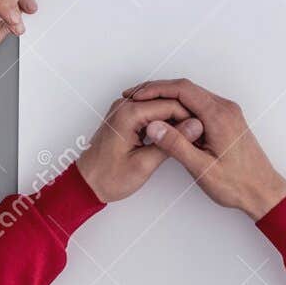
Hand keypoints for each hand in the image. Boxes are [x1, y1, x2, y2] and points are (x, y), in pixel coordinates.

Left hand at [76, 95, 205, 203]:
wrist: (85, 184)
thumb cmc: (108, 178)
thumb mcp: (144, 164)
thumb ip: (172, 143)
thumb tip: (195, 126)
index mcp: (129, 114)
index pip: (171, 105)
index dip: (190, 118)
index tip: (200, 133)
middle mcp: (124, 106)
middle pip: (166, 100)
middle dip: (183, 115)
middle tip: (196, 134)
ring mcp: (123, 109)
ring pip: (159, 104)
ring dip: (174, 117)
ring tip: (185, 135)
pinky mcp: (124, 116)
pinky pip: (150, 110)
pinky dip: (163, 120)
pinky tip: (171, 134)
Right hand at [122, 79, 285, 219]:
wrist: (263, 191)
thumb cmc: (238, 184)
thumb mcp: (202, 168)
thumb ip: (177, 145)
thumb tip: (153, 126)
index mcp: (219, 116)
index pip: (182, 90)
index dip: (155, 89)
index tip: (136, 96)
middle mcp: (226, 109)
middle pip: (187, 88)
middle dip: (158, 91)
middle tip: (134, 98)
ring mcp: (228, 113)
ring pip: (193, 96)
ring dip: (169, 98)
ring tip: (145, 107)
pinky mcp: (227, 120)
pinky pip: (201, 106)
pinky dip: (181, 107)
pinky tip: (167, 119)